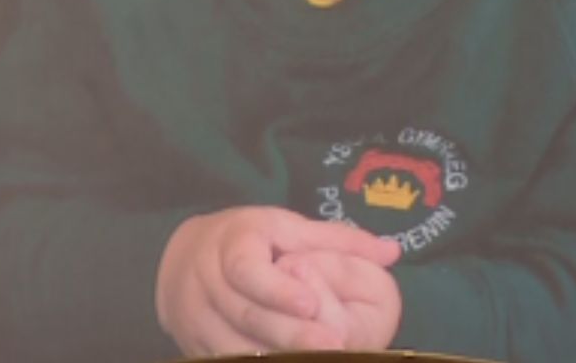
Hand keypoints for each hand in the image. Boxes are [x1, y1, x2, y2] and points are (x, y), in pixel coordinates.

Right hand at [155, 206, 400, 356]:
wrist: (182, 255)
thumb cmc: (250, 238)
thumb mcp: (290, 227)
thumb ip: (341, 240)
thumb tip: (393, 253)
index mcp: (232, 244)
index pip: (248, 270)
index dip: (278, 290)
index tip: (312, 303)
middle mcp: (205, 281)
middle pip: (246, 314)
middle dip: (290, 334)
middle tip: (332, 346)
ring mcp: (194, 316)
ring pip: (232, 345)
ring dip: (273, 358)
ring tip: (317, 361)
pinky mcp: (192, 342)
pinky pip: (221, 360)